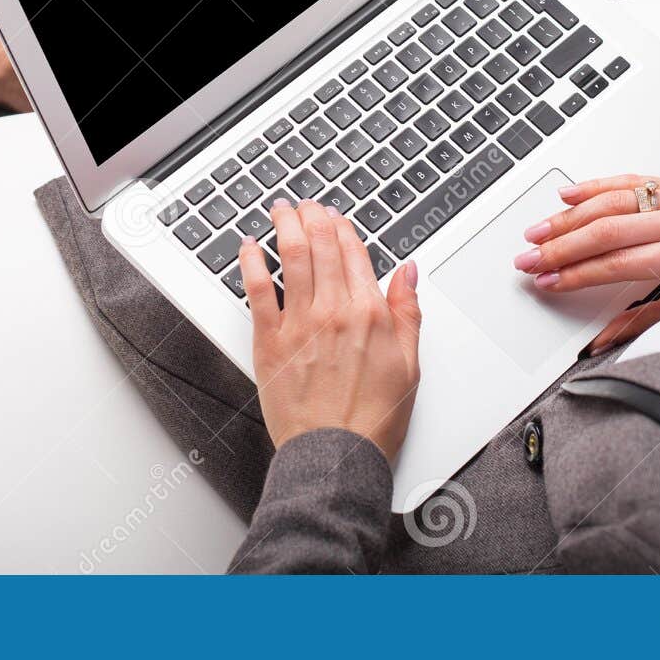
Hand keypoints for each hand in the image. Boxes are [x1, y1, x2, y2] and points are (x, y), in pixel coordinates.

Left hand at [239, 198, 422, 462]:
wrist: (336, 454)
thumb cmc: (373, 418)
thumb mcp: (410, 364)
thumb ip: (408, 312)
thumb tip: (408, 273)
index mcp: (370, 313)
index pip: (354, 252)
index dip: (342, 227)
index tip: (335, 217)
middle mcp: (334, 310)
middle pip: (321, 245)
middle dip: (312, 216)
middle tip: (305, 204)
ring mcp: (299, 323)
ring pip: (290, 256)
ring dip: (284, 225)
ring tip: (280, 210)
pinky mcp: (269, 340)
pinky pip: (257, 289)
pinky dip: (251, 262)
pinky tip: (249, 247)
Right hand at [515, 174, 659, 352]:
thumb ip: (642, 319)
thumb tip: (601, 340)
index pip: (616, 265)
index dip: (575, 275)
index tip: (547, 281)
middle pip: (606, 231)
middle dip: (559, 247)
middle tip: (528, 258)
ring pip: (611, 202)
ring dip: (567, 218)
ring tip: (538, 231)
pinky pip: (628, 178)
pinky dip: (594, 185)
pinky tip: (567, 195)